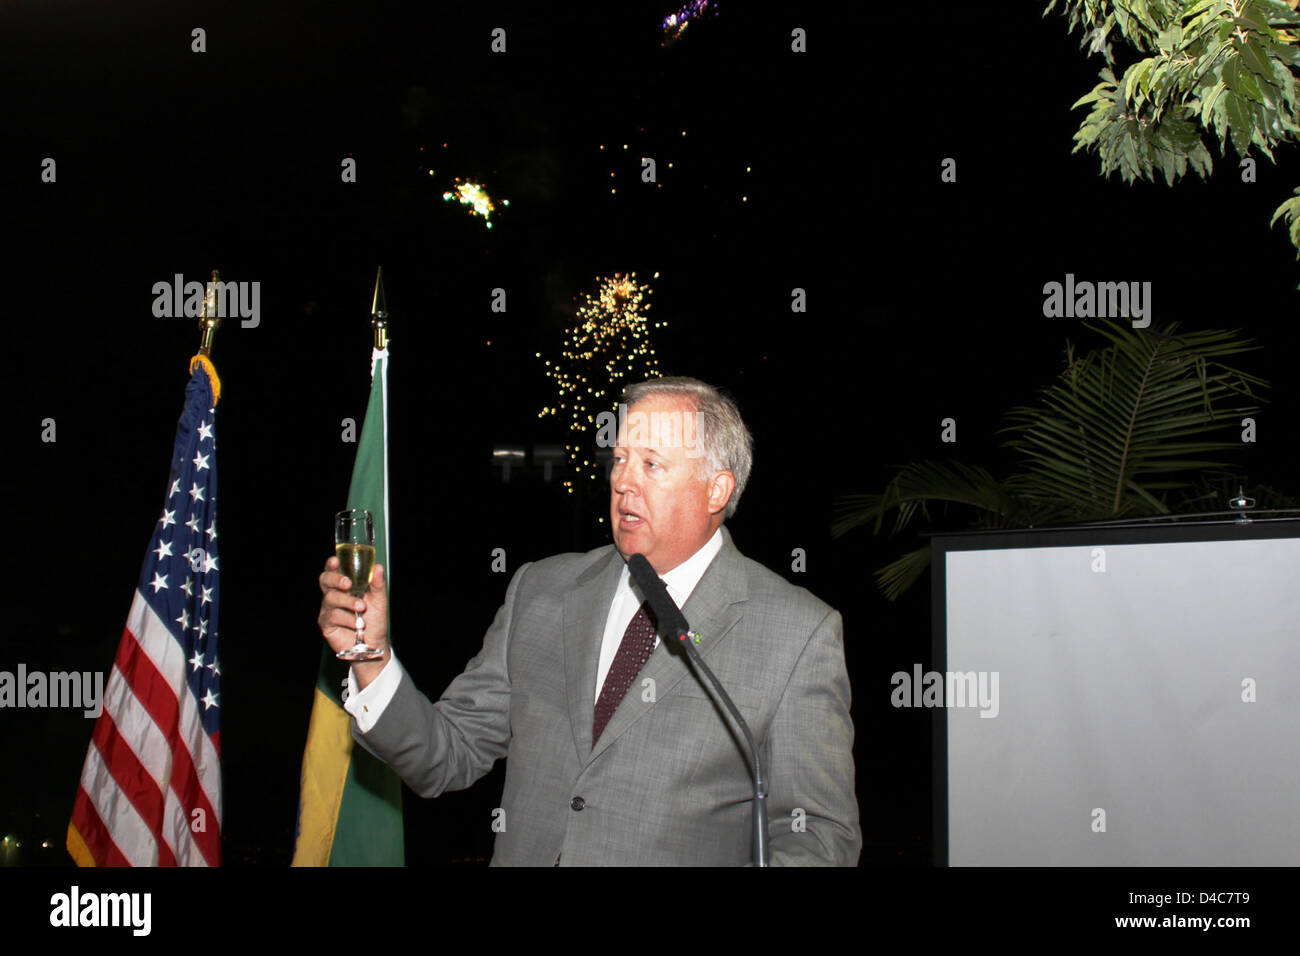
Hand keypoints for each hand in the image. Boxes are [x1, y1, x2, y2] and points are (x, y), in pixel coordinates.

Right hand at [318, 556, 388, 688]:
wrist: (374, 644)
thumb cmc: (375, 621)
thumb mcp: (379, 600)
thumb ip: (377, 584)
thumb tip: (378, 567)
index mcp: (345, 586)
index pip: (333, 571)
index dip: (331, 565)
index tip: (335, 561)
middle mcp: (334, 596)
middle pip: (325, 581)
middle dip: (335, 580)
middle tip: (347, 584)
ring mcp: (329, 610)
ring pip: (330, 599)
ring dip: (347, 602)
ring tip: (361, 608)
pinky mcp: (327, 625)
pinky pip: (332, 616)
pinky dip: (347, 619)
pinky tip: (356, 624)